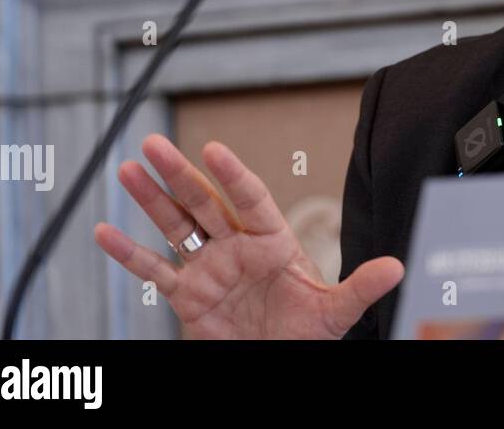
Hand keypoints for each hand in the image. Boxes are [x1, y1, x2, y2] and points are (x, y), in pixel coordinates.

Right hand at [95, 134, 403, 338]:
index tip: (214, 150)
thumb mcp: (335, 311)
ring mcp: (210, 268)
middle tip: (153, 143)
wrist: (276, 360)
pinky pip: (154, 271)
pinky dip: (129, 254)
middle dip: (180, 174)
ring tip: (127, 169)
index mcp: (272, 241)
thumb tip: (398, 267)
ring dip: (151, 200)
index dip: (233, 176)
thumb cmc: (307, 334)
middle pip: (205, 203)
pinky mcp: (188, 297)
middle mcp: (237, 247)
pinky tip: (105, 232)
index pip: (251, 200)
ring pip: (176, 226)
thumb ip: (360, 287)